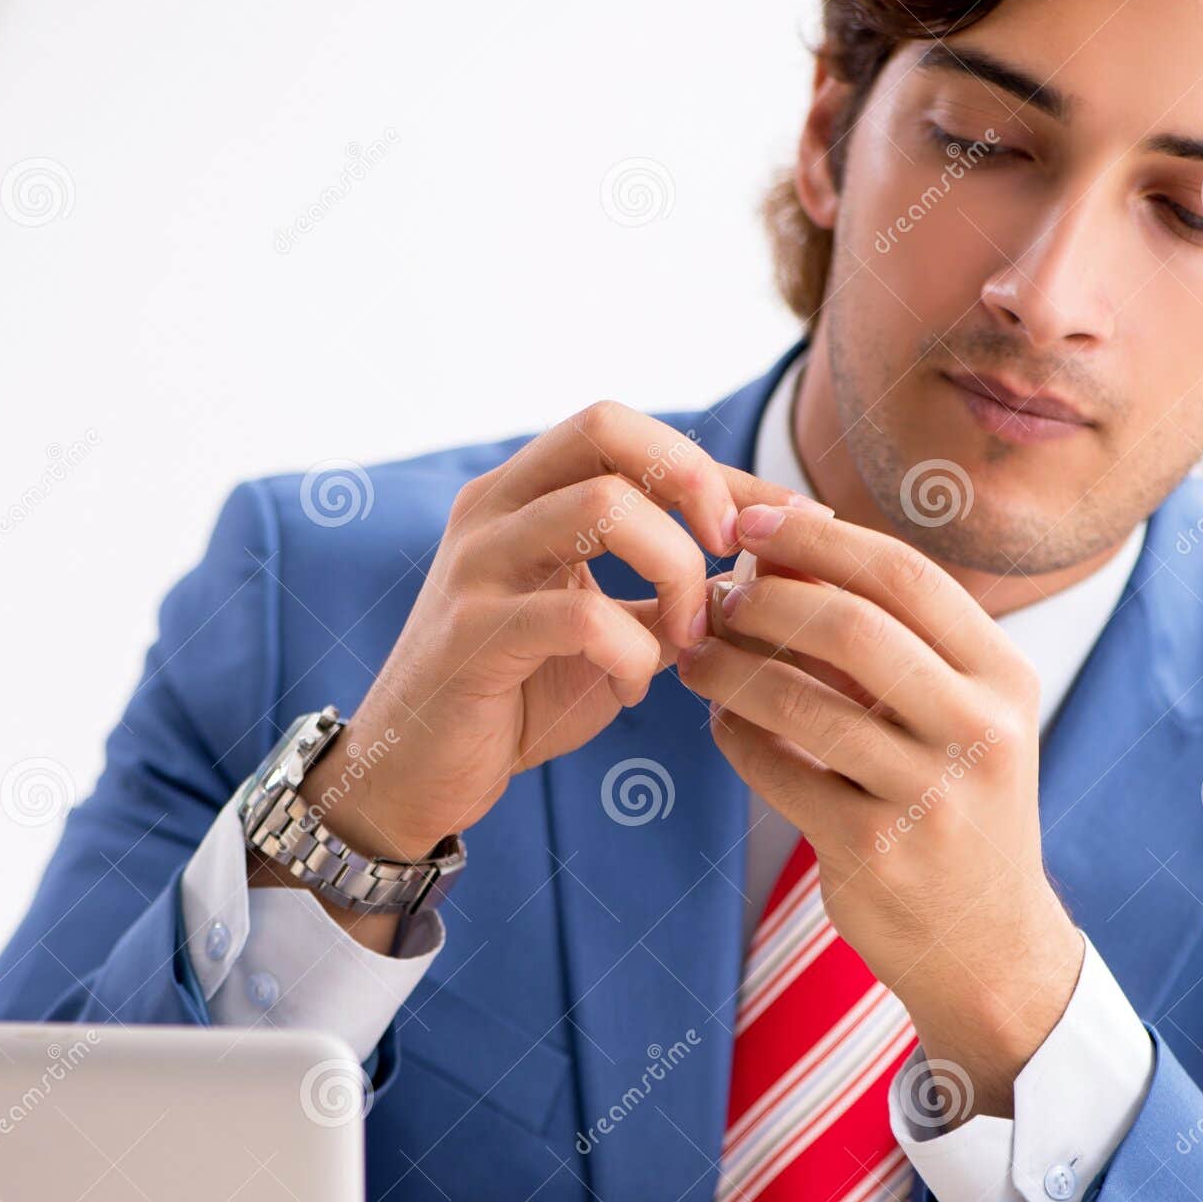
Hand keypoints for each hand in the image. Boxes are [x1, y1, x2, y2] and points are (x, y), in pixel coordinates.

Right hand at [297, 402, 796, 867]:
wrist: (417, 773)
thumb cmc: (521, 694)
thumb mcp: (611, 629)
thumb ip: (670, 592)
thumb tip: (768, 569)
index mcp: (525, 493)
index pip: (628, 433)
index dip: (718, 470)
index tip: (785, 522)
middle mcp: (494, 508)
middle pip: (605, 428)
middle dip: (695, 481)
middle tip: (732, 552)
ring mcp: (477, 566)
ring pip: (600, 507)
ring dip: (674, 570)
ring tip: (689, 633)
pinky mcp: (471, 636)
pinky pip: (579, 616)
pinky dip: (632, 651)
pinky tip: (634, 683)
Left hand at [677, 502, 1085, 1117]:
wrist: (988, 941)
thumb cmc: (956, 802)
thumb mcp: (959, 714)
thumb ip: (893, 638)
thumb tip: (780, 549)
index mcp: (1003, 677)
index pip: (904, 575)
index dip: (817, 537)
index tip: (750, 523)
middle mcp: (979, 729)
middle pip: (852, 627)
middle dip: (766, 599)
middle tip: (714, 594)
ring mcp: (929, 795)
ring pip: (800, 702)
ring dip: (729, 667)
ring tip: (693, 653)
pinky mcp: (873, 850)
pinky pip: (775, 770)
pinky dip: (732, 736)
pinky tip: (718, 721)